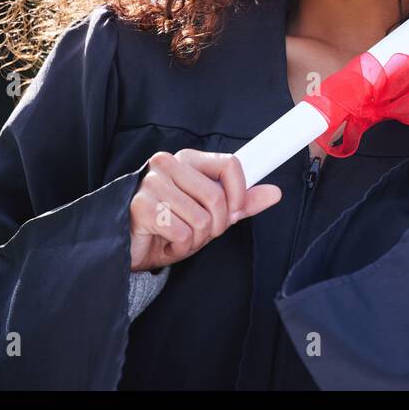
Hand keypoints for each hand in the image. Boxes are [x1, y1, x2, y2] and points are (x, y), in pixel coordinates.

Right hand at [129, 149, 281, 271]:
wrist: (133, 250)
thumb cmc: (170, 228)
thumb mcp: (211, 214)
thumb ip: (240, 202)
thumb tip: (274, 193)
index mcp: (188, 159)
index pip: (230, 164)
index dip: (239, 194)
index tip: (233, 213)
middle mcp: (168, 164)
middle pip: (217, 197)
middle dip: (214, 226)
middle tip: (196, 231)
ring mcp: (152, 183)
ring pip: (201, 218)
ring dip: (194, 239)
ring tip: (177, 236)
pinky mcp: (141, 206)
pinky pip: (181, 232)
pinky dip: (179, 247)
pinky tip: (164, 242)